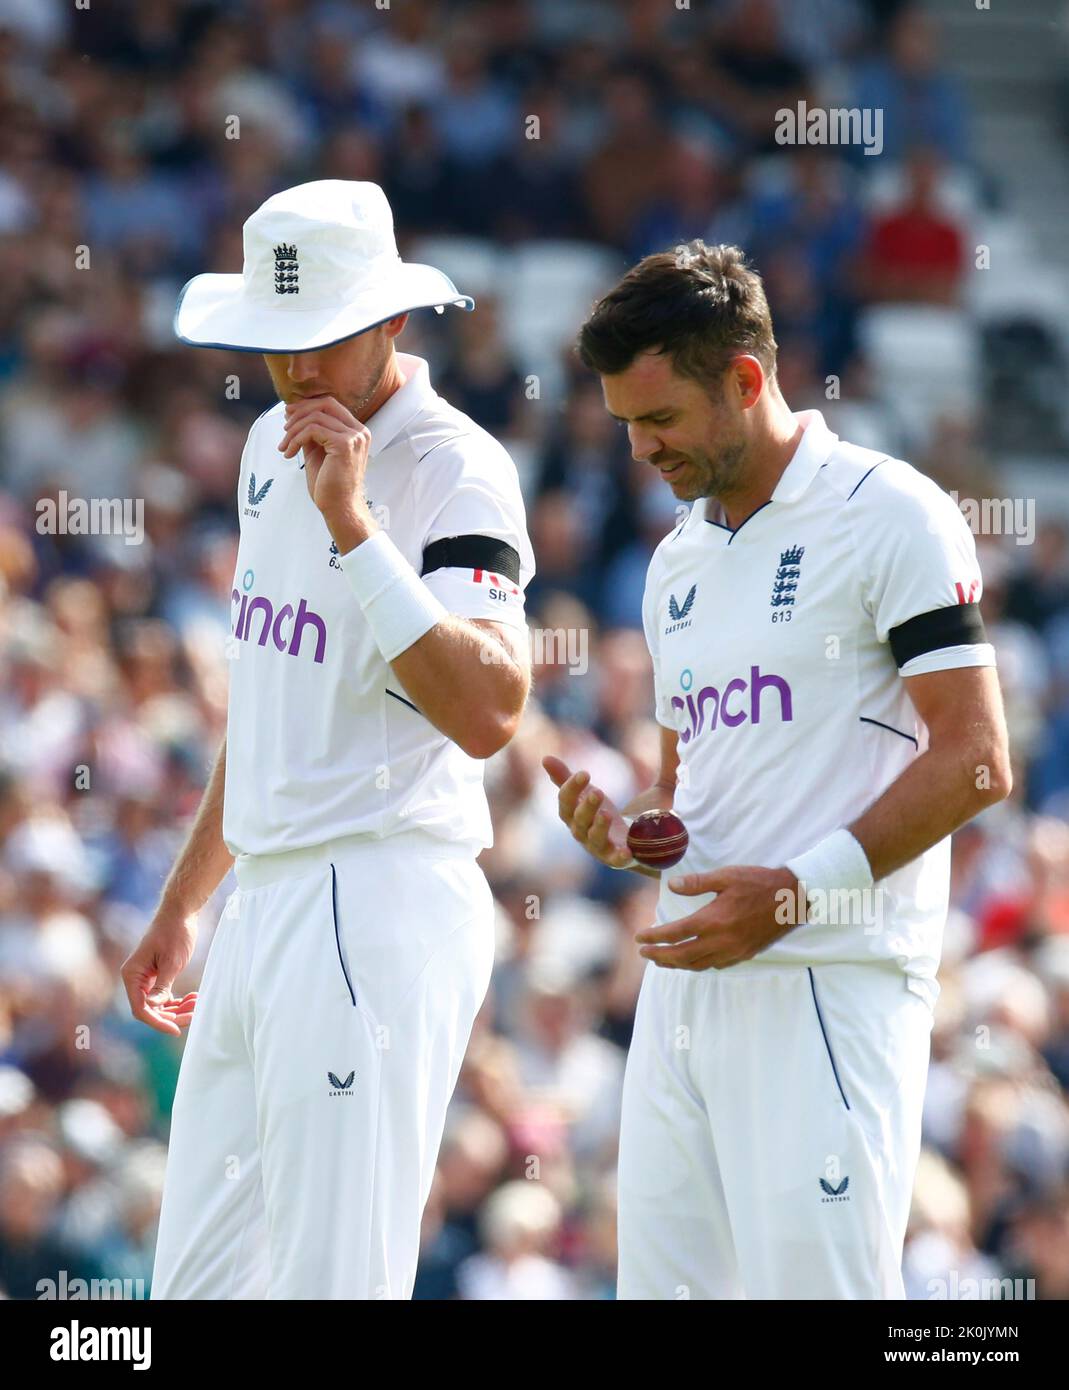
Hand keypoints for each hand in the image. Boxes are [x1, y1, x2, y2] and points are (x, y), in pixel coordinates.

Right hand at [121, 910, 198, 1035]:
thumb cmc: (175, 933)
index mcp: (132, 975)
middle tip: (195, 1014)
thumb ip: (162, 986)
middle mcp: (135, 978)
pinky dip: (178, 1000)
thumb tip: (153, 1007)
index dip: (157, 1022)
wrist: (180, 912)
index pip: (141, 1008)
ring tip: (197, 1003)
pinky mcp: (157, 975)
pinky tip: (194, 998)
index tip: (177, 1030)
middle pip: (150, 1009)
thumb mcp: (172, 962)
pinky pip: (164, 995)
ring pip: (159, 1004)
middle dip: (172, 1015)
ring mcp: (146, 978)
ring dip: (177, 1008)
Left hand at [279, 394, 375, 547]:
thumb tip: (293, 414)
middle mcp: (359, 431)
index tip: (288, 416)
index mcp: (356, 432)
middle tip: (284, 427)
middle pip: (325, 404)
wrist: (339, 508)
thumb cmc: (329, 486)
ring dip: (293, 430)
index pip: (330, 405)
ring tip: (284, 447)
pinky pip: (312, 430)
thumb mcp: (317, 452)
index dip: (306, 406)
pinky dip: (296, 439)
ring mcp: (354, 437)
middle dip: (300, 412)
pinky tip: (289, 454)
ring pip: (315, 417)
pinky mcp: (345, 444)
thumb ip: (310, 433)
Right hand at [542, 755, 634, 869]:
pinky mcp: (615, 858)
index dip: (572, 787)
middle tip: (598, 792)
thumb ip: (564, 777)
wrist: (618, 839)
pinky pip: (615, 859)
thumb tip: (545, 758)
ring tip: (607, 814)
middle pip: (580, 819)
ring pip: (595, 838)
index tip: (585, 773)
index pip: (566, 800)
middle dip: (587, 806)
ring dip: (599, 827)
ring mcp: (597, 846)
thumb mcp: (582, 792)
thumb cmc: (596, 813)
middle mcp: (580, 831)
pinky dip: (619, 857)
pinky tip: (627, 851)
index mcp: (571, 814)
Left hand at [635, 865, 800, 969]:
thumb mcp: (726, 876)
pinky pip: (714, 966)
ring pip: (697, 965)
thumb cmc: (758, 883)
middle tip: (644, 954)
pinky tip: (691, 960)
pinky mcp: (743, 955)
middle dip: (659, 956)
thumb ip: (697, 883)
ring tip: (661, 960)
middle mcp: (720, 941)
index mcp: (712, 920)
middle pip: (682, 956)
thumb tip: (671, 886)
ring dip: (676, 965)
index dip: (654, 938)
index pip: (674, 934)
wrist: (792, 899)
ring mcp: (732, 951)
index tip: (639, 938)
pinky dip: (697, 965)